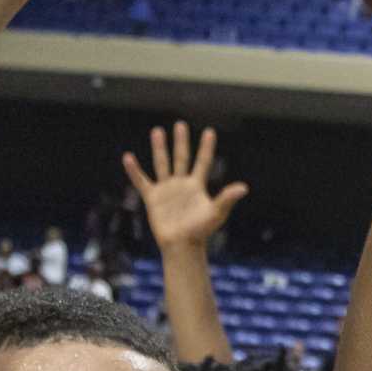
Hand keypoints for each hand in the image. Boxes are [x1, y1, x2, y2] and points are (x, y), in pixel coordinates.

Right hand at [122, 121, 248, 251]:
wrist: (181, 246)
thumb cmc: (200, 231)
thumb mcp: (216, 213)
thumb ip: (227, 198)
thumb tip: (244, 188)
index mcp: (197, 186)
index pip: (202, 162)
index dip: (206, 148)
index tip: (209, 131)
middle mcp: (182, 184)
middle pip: (181, 157)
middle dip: (181, 142)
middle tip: (180, 125)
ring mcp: (166, 190)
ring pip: (163, 164)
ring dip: (160, 148)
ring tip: (157, 131)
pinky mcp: (153, 199)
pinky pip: (142, 181)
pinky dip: (134, 171)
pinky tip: (128, 157)